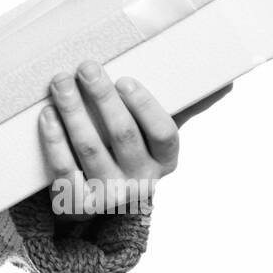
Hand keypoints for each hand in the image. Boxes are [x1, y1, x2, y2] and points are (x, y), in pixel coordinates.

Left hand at [38, 61, 181, 222]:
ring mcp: (109, 195)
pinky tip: (47, 115)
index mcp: (166, 160)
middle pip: (123, 136)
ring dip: (73, 112)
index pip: (164, 134)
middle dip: (103, 98)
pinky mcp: (79, 205)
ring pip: (90, 149)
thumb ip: (186, 105)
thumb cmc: (132, 150)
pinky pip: (64, 171)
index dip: (145, 106)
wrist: (100, 198)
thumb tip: (226, 80)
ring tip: (61, 82)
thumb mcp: (157, 132)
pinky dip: (54, 141)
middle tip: (87, 67)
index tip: (125, 79)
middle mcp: (141, 181)